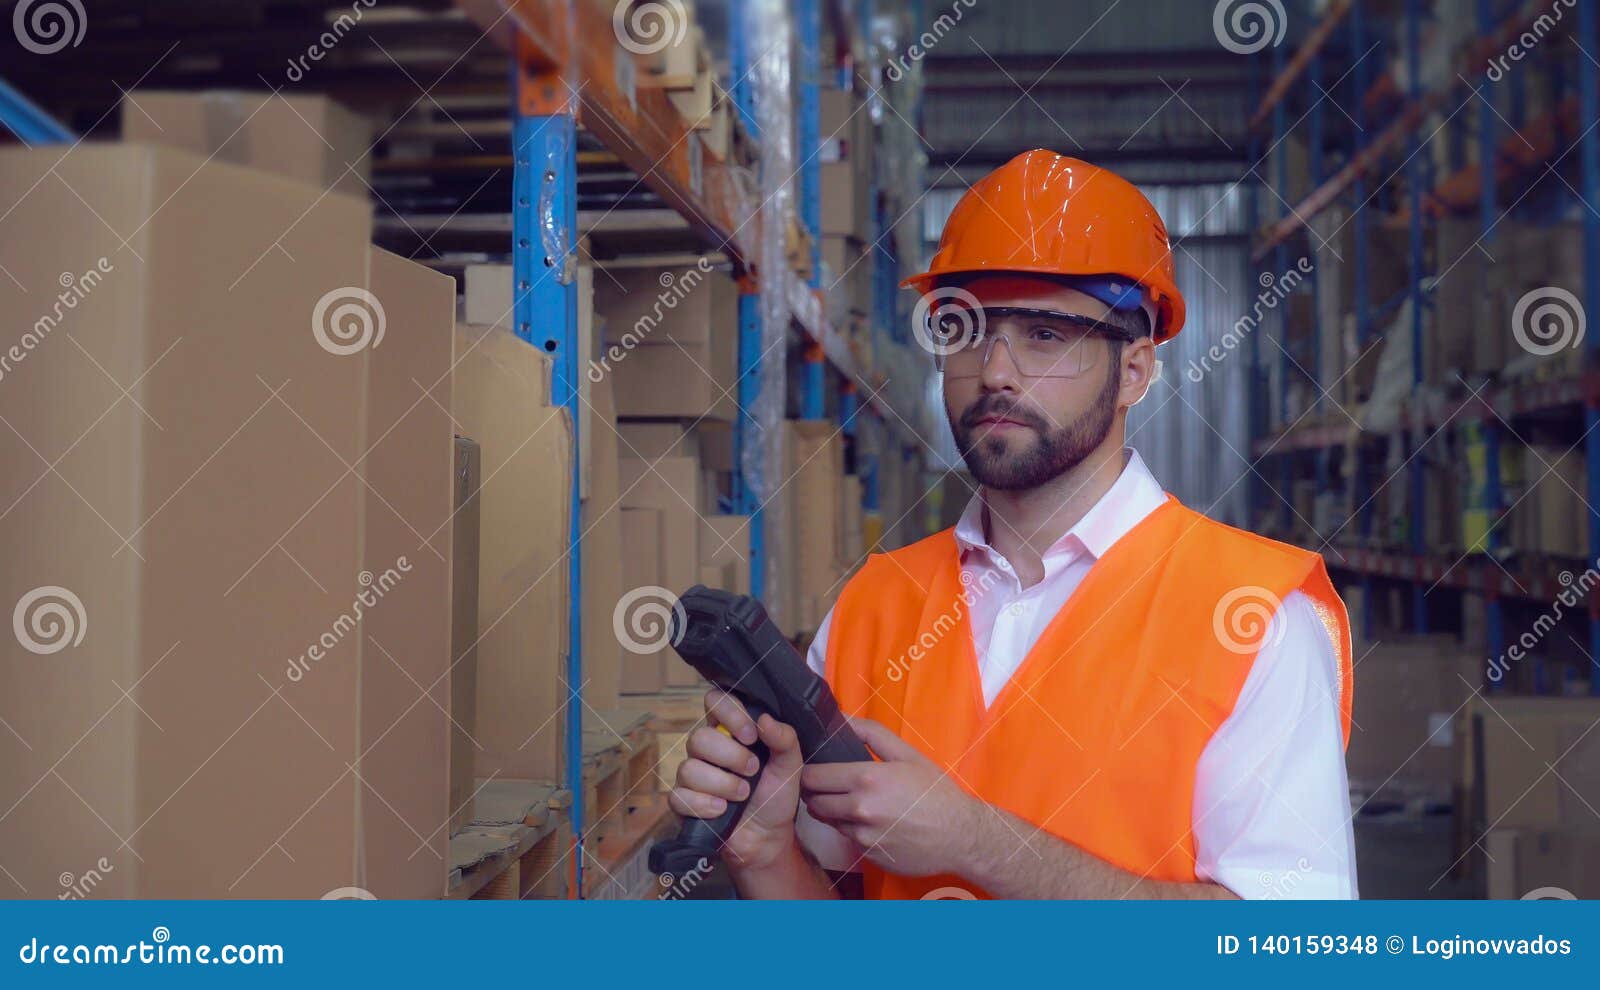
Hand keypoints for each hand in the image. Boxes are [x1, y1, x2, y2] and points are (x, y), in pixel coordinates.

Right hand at [667, 689, 803, 870]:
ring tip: (742, 795)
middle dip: (730, 756)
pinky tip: (722, 810)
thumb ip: (784, 738)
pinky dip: (704, 804)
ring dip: (722, 784)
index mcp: (729, 730)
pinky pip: (679, 797)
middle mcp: (706, 748)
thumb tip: (764, 719)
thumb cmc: (776, 794)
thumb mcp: (790, 765)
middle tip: (753, 770)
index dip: (729, 713)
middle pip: (699, 737)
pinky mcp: (683, 801)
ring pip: (689, 768)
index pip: (714, 700)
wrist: (768, 835)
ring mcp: (692, 774)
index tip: (751, 735)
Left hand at [800, 717, 982, 877]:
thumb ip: (871, 734)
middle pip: (812, 800)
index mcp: (866, 778)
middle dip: (815, 792)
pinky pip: (846, 837)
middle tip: (828, 785)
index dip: (809, 771)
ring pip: (826, 820)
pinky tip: (870, 822)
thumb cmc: (935, 791)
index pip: (812, 776)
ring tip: (849, 801)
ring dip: (831, 811)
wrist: (960, 836)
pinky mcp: (867, 855)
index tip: (817, 767)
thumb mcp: (907, 755)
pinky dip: (851, 828)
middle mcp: (859, 809)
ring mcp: (862, 835)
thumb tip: (842, 718)